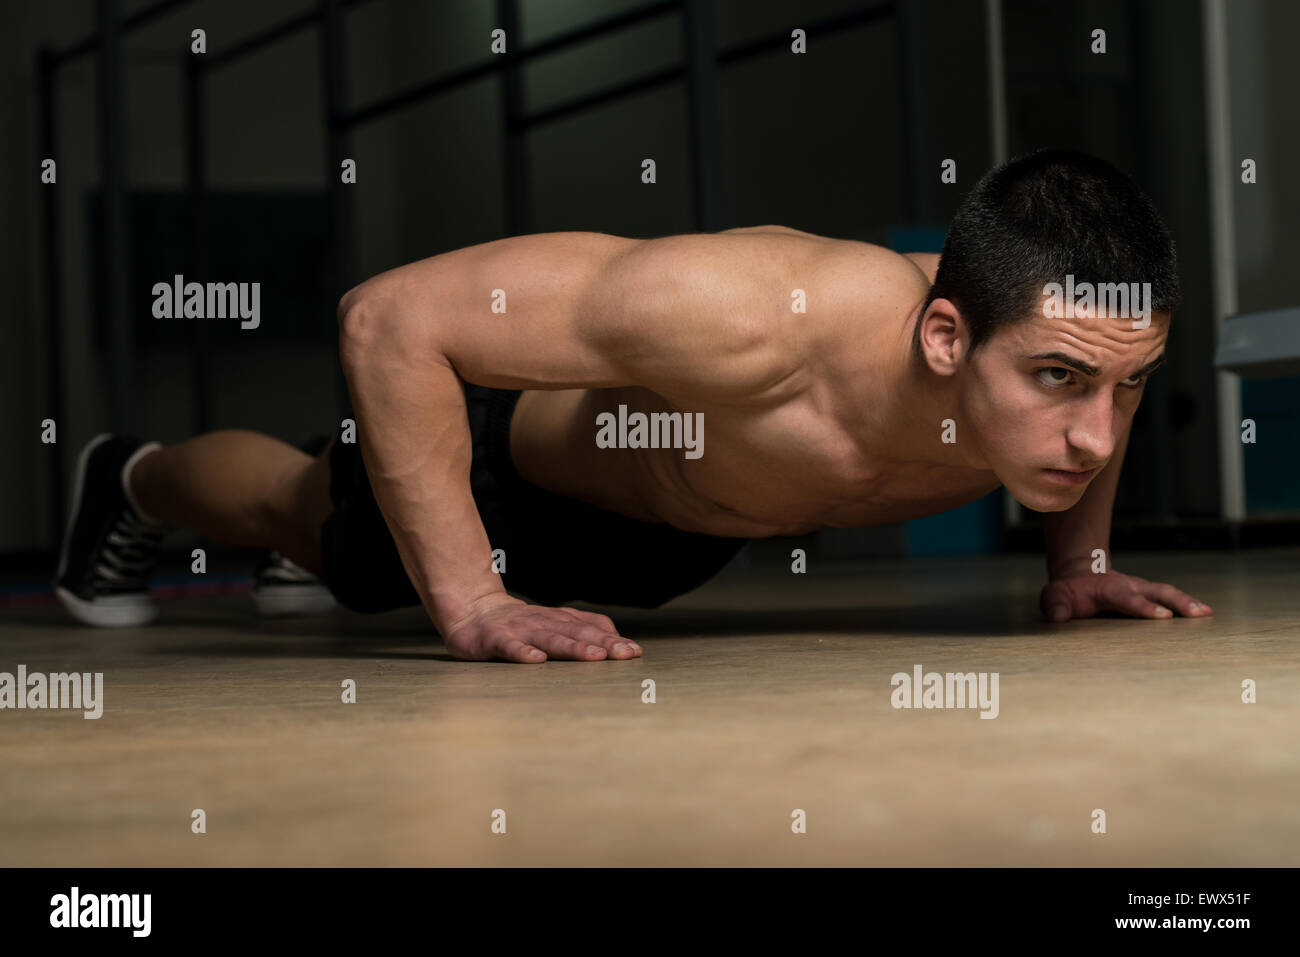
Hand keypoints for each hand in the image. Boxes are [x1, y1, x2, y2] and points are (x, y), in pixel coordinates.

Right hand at [442, 593, 640, 662]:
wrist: (473, 610)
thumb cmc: (519, 623)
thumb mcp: (554, 621)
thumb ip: (582, 626)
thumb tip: (616, 636)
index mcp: (558, 619)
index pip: (591, 628)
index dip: (613, 639)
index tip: (635, 652)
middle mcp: (543, 622)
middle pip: (577, 632)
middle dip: (603, 644)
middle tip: (626, 655)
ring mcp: (520, 630)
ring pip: (550, 638)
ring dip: (573, 647)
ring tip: (594, 657)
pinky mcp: (496, 639)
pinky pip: (511, 646)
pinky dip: (524, 653)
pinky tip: (537, 661)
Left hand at [1039, 570, 1213, 621]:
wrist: (1080, 576)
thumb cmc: (1068, 592)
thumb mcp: (1054, 596)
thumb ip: (1055, 605)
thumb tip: (1058, 617)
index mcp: (1108, 588)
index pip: (1127, 598)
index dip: (1144, 607)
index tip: (1163, 617)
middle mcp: (1130, 586)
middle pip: (1157, 591)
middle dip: (1178, 602)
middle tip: (1199, 614)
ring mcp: (1142, 589)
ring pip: (1168, 593)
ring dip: (1188, 603)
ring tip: (1208, 614)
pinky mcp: (1150, 595)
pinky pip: (1171, 598)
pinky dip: (1188, 605)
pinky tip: (1205, 613)